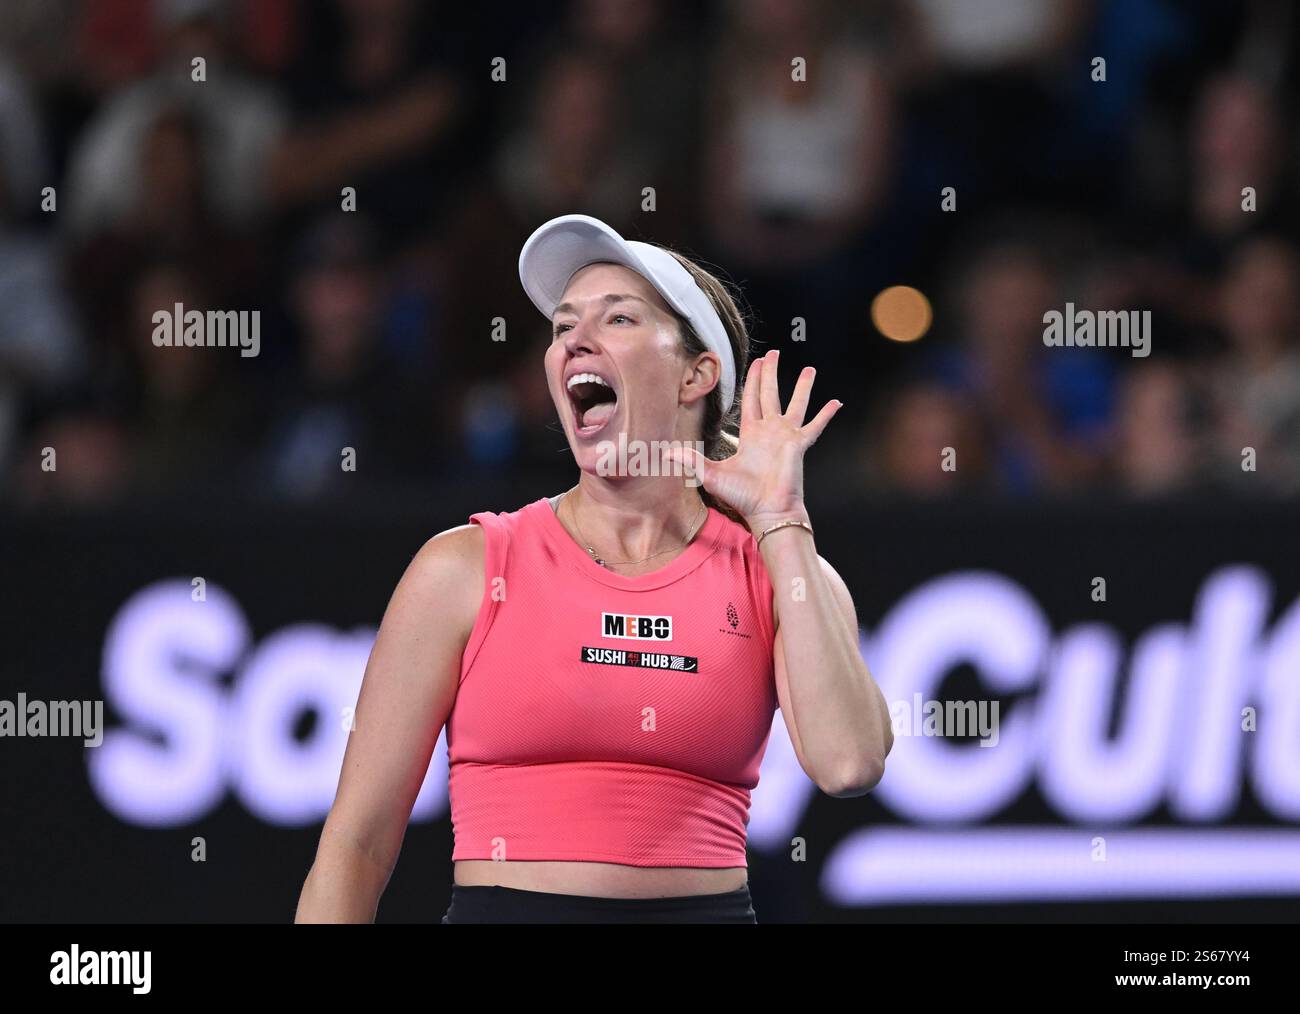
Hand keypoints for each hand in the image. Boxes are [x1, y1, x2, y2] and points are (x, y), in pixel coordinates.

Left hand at [669, 349, 841, 534]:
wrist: (767, 511)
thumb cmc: (743, 496)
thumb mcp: (711, 475)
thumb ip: (691, 460)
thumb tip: (665, 453)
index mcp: (751, 434)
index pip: (750, 400)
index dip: (752, 381)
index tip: (756, 364)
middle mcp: (770, 431)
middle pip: (770, 393)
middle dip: (771, 373)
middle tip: (773, 353)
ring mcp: (786, 436)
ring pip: (796, 404)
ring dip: (802, 387)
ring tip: (809, 370)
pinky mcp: (799, 445)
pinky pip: (815, 425)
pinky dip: (826, 414)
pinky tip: (836, 402)